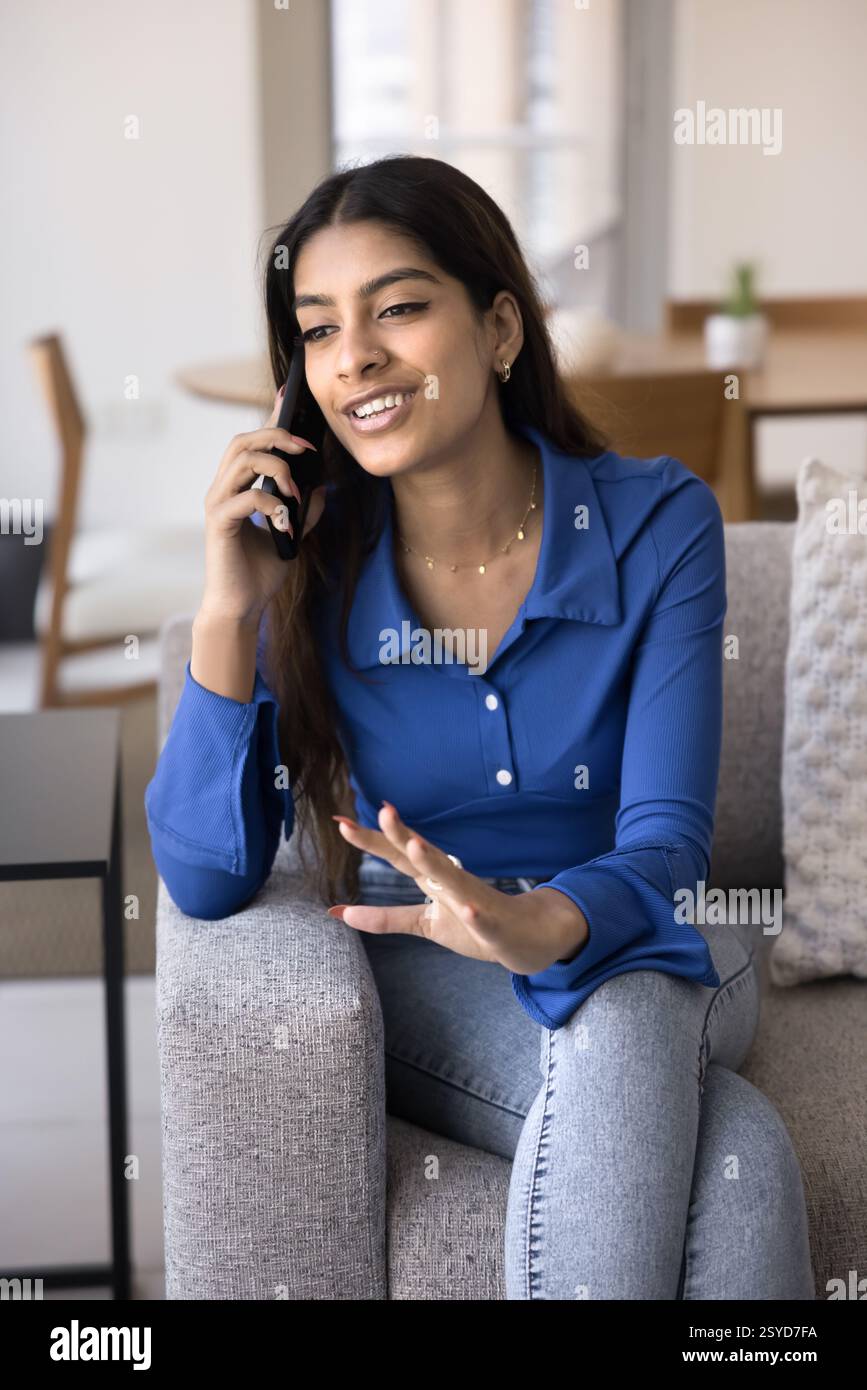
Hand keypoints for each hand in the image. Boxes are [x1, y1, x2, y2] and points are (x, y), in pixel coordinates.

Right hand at [199, 385, 327, 625]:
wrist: (241, 607)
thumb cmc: (260, 573)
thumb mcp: (293, 535)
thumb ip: (305, 510)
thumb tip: (323, 485)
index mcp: (238, 488)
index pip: (252, 442)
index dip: (270, 417)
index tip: (289, 395)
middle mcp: (223, 490)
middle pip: (243, 440)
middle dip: (277, 436)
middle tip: (307, 448)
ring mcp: (218, 505)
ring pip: (241, 460)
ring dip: (276, 467)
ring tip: (295, 490)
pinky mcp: (219, 524)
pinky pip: (246, 498)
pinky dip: (272, 505)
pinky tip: (286, 523)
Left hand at [328, 802, 588, 973]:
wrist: (528, 939)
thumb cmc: (474, 925)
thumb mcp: (424, 923)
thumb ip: (385, 918)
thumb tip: (338, 912)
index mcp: (434, 879)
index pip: (398, 854)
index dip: (371, 839)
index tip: (341, 823)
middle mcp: (453, 882)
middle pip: (423, 856)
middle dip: (402, 835)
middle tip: (384, 810)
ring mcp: (475, 901)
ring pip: (454, 879)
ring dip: (435, 862)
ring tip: (416, 845)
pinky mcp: (495, 926)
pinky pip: (484, 919)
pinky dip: (475, 914)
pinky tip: (467, 909)